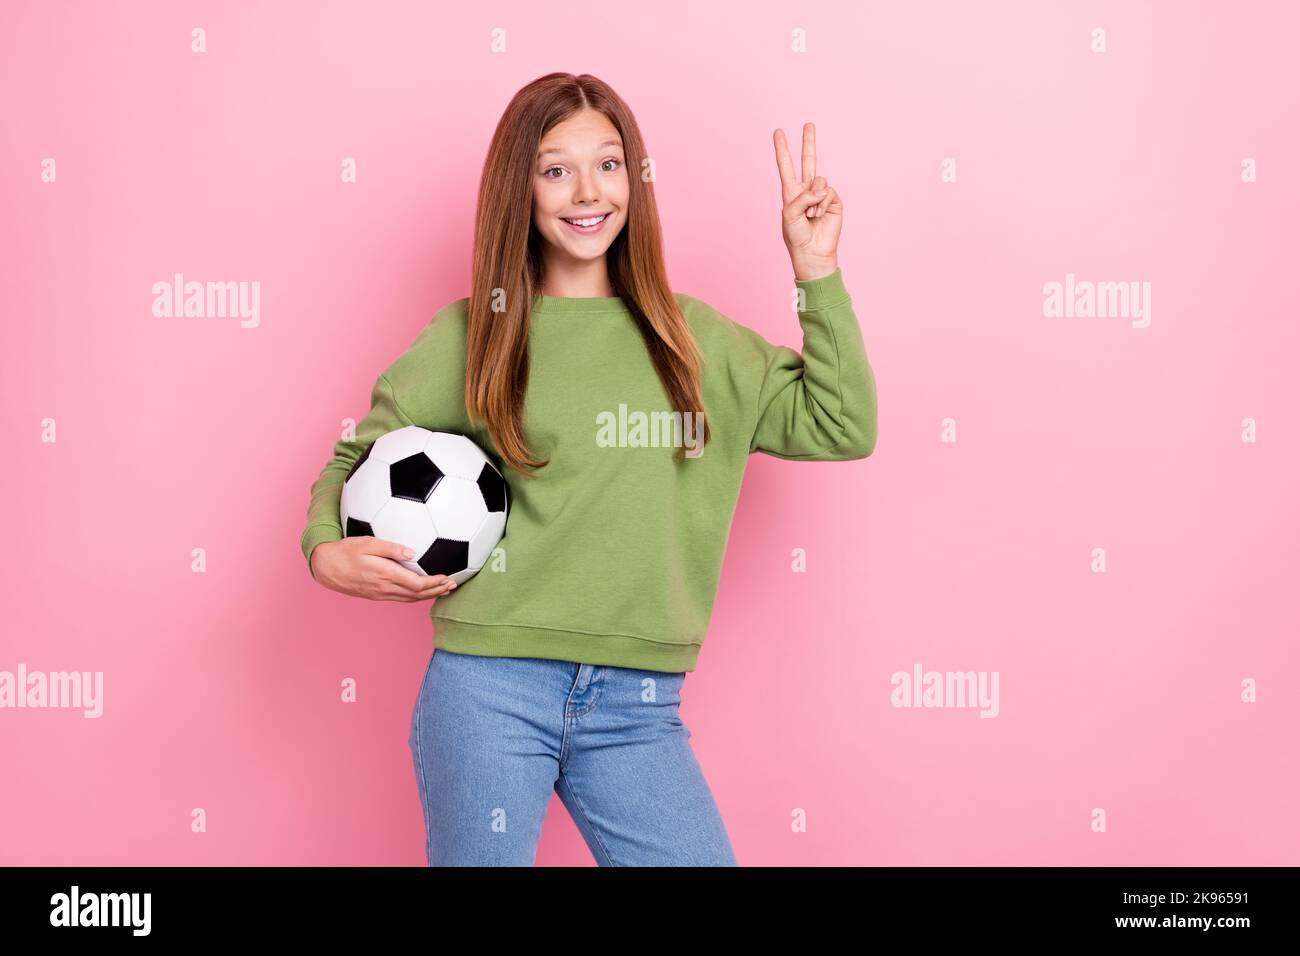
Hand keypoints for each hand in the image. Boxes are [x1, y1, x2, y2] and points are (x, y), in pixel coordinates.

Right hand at [310, 537, 457, 602]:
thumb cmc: (345, 551)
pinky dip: (415, 596)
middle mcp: (384, 588)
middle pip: (417, 595)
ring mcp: (379, 594)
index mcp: (384, 574)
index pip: (416, 584)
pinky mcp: (375, 595)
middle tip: (452, 585)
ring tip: (443, 590)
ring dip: (428, 596)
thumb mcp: (367, 543)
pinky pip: (400, 598)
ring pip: (409, 599)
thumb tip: (412, 552)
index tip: (447, 578)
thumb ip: (390, 548)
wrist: (325, 567)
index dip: (434, 583)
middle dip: (436, 590)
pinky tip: (422, 591)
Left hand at [773, 122, 841, 280]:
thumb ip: (802, 196)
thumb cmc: (796, 236)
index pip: (786, 166)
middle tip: (808, 123)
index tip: (778, 132)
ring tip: (811, 215)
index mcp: (791, 192)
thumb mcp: (790, 214)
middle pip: (808, 161)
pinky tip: (820, 216)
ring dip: (814, 199)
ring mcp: (821, 195)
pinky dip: (823, 204)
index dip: (782, 149)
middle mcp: (806, 190)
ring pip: (819, 180)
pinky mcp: (834, 201)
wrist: (813, 253)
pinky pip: (828, 192)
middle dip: (808, 142)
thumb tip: (822, 188)